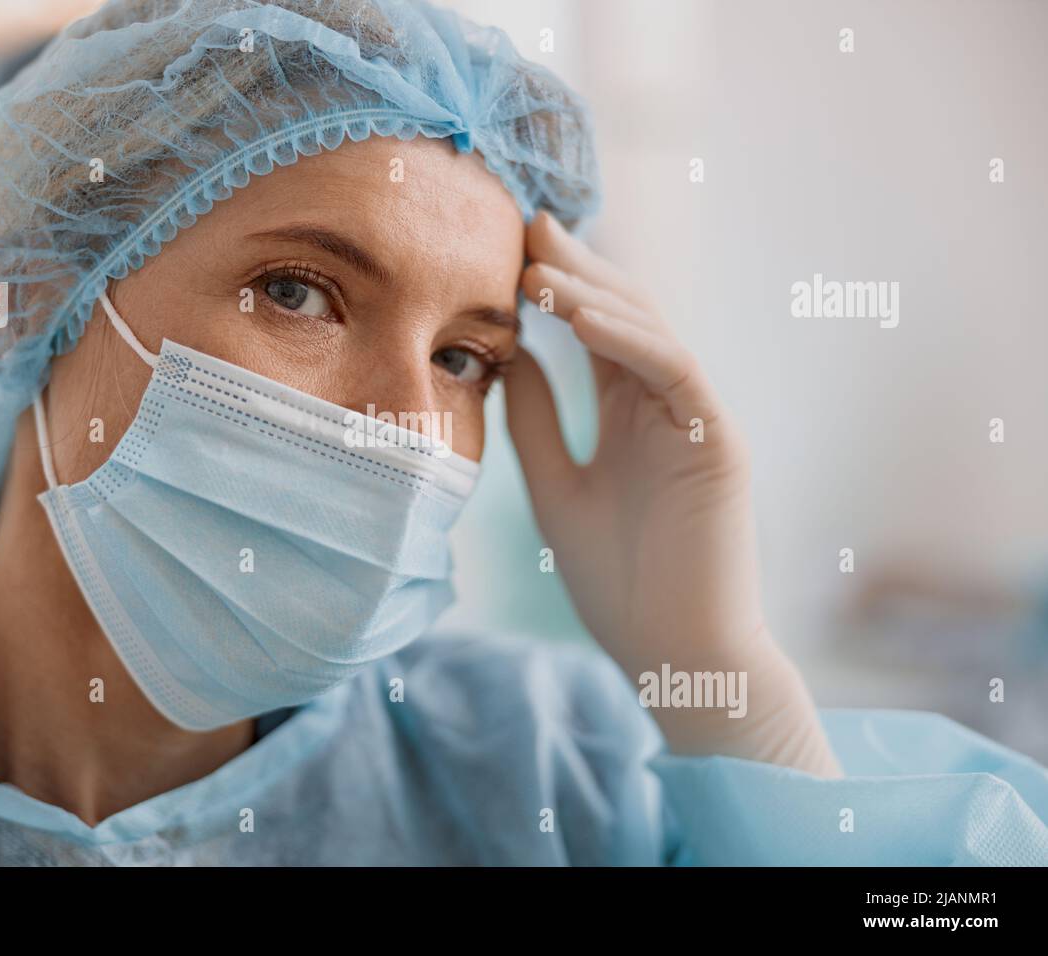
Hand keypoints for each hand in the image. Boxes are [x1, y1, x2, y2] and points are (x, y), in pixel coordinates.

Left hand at [506, 211, 840, 775]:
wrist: (671, 653)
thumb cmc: (619, 582)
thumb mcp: (556, 489)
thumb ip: (537, 421)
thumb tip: (507, 354)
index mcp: (631, 415)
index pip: (594, 331)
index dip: (557, 286)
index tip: (505, 249)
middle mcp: (666, 405)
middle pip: (622, 314)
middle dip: (576, 268)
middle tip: (525, 225)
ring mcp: (696, 417)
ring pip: (648, 330)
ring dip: (593, 292)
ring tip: (535, 262)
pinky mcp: (718, 438)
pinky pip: (672, 370)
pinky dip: (626, 338)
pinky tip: (577, 314)